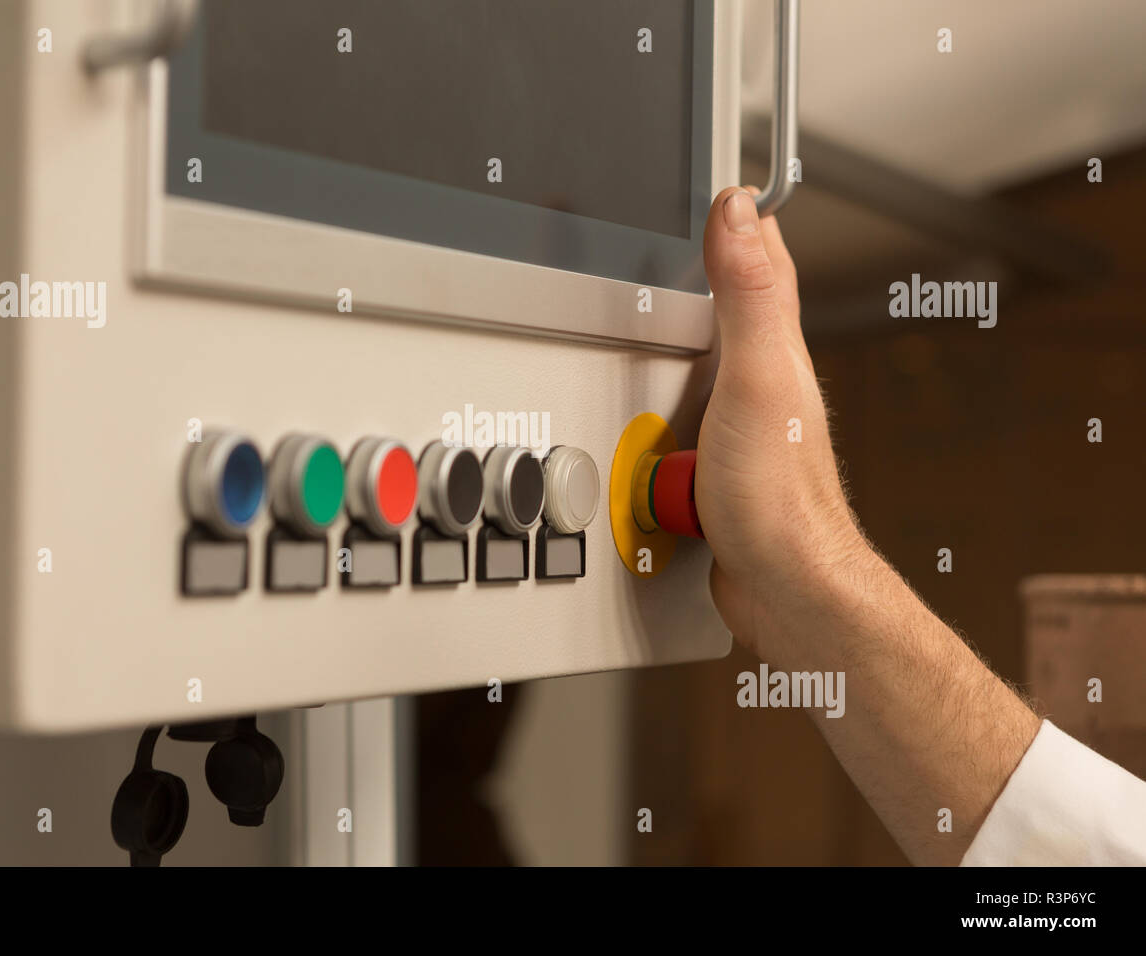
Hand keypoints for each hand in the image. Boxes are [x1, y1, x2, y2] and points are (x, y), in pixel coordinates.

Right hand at [696, 187, 871, 662]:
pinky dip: (659, 407)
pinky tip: (645, 413)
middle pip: (727, 304)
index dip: (740, 217)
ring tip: (657, 299)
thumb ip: (747, 295)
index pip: (763, 259)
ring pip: (697, 362)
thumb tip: (738, 210)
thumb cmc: (779, 499)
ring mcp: (737, 422)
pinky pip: (678, 418)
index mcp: (774, 348)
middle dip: (701, 268)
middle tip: (682, 226)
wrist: (781, 585)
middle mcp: (761, 380)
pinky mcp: (712, 464)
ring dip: (674, 340)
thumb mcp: (754, 379)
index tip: (718, 181)